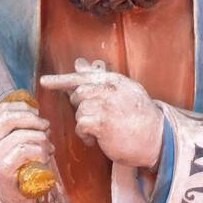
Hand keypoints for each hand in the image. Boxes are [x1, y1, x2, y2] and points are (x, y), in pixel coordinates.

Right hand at [0, 99, 53, 202]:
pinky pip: (26, 152)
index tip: (37, 113)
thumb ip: (20, 128)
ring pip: (22, 136)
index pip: (3, 109)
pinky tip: (44, 159)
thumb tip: (40, 116)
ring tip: (49, 149)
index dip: (24, 107)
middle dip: (33, 119)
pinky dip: (41, 153)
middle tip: (46, 128)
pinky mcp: (3, 169)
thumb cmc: (16, 168)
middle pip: (11, 118)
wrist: (10, 197)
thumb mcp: (12, 144)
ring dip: (42, 140)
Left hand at [39, 59, 163, 170]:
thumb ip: (99, 78)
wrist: (158, 139)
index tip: (45, 82)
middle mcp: (109, 88)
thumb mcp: (122, 93)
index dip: (61, 80)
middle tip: (96, 121)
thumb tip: (79, 63)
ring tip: (100, 132)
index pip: (82, 76)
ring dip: (85, 124)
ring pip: (79, 111)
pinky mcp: (102, 122)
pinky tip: (97, 139)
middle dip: (81, 109)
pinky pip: (80, 125)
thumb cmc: (139, 119)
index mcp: (114, 80)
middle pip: (78, 94)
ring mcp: (105, 104)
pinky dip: (85, 135)